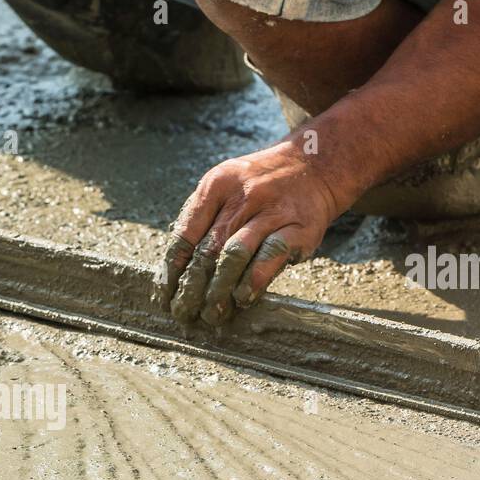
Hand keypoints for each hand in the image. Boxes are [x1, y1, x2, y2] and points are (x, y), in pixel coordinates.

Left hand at [153, 139, 343, 325]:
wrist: (314, 166)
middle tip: (183, 312)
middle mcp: (242, 196)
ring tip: (211, 313)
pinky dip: (253, 281)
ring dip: (219, 290)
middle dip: (191, 288)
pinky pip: (270, 257)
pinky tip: (242, 298)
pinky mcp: (298, 228)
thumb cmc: (261, 186)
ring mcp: (272, 210)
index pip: (184, 235)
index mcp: (216, 186)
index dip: (171, 271)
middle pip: (207, 250)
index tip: (165, 296)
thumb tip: (175, 269)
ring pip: (234, 255)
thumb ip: (202, 219)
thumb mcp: (226, 187)